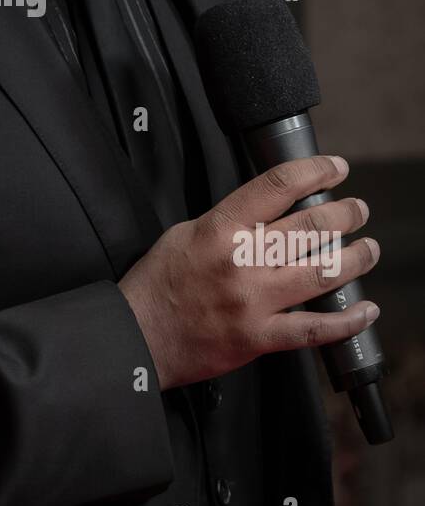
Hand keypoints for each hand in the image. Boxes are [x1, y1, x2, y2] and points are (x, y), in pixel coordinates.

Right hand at [118, 155, 379, 390]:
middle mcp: (240, 261)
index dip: (315, 172)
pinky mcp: (258, 337)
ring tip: (368, 249)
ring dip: (355, 259)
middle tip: (357, 209)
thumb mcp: (184, 233)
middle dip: (345, 214)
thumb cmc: (157, 285)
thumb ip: (226, 222)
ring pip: (321, 273)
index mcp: (219, 229)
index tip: (336, 168)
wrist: (136, 336)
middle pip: (309, 227)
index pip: (276, 187)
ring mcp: (252, 301)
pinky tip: (365, 311)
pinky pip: (313, 329)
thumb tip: (266, 211)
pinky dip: (347, 321)